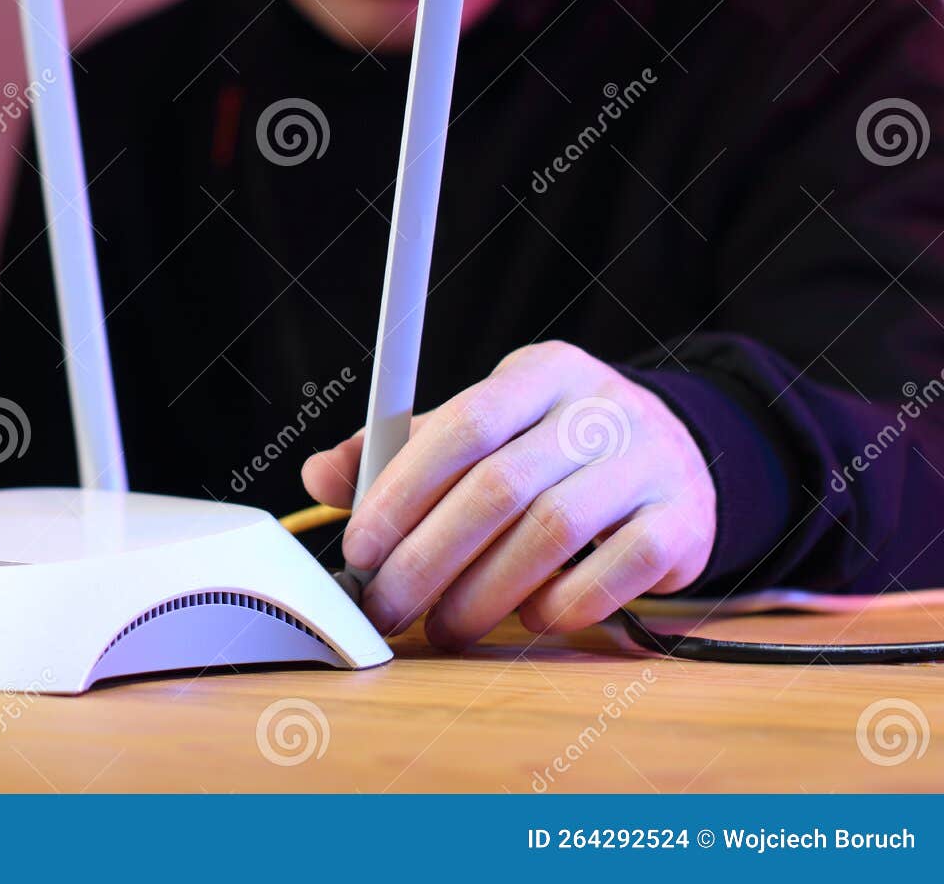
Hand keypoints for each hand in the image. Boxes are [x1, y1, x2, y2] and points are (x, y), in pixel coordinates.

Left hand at [301, 341, 716, 647]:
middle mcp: (599, 406)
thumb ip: (399, 451)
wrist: (671, 455)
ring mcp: (648, 460)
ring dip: (485, 593)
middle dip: (429, 559)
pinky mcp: (684, 519)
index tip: (361, 551)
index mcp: (539, 373)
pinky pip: (616, 569)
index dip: (403, 492)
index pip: (463, 426)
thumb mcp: (481, 430)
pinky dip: (562, 603)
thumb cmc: (548, 448)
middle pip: (499, 487)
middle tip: (388, 608)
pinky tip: (528, 620)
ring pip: (552, 531)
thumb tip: (318, 475)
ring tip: (445, 628)